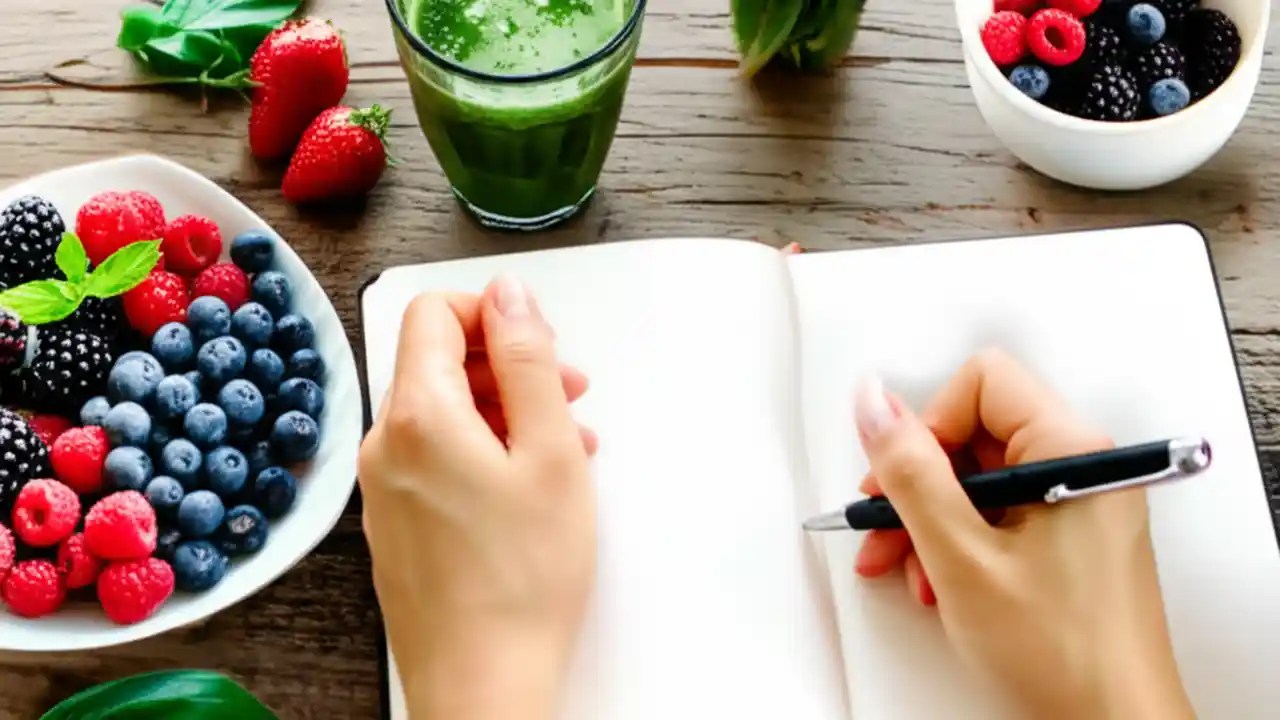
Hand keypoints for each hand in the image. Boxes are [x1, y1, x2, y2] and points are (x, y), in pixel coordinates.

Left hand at [358, 276, 595, 719]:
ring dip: (503, 411)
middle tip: (568, 395)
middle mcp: (385, 446)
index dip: (492, 313)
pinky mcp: (396, 523)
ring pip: (443, 414)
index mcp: (417, 416)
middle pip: (437, 362)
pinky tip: (532, 485)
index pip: (433, 312)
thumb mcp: (550, 452)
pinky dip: (482, 451)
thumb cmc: (522, 581)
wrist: (483, 685)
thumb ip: (527, 360)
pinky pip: (435, 458)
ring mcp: (384, 489)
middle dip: (507, 364)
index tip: (539, 343)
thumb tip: (509, 295)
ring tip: (566, 446)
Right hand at [852, 349, 1193, 719]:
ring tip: (911, 570)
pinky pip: (999, 513)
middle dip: (918, 484)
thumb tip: (874, 404)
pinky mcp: (1070, 536)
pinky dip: (959, 542)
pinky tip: (940, 583)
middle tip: (887, 527)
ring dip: (930, 521)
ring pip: (978, 478)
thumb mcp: (961, 555)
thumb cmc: (1064, 654)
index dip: (929, 426)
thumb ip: (911, 472)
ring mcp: (1079, 502)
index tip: (899, 475)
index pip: (982, 382)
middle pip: (974, 433)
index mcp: (1072, 450)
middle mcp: (1084, 465)